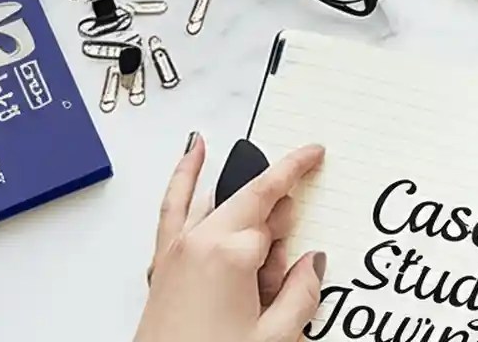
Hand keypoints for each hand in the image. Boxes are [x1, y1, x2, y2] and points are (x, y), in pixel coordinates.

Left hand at [135, 134, 326, 341]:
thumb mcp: (275, 338)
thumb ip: (301, 293)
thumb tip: (311, 263)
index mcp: (232, 254)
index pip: (276, 221)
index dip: (297, 196)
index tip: (314, 154)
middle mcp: (201, 242)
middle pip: (250, 206)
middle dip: (275, 224)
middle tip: (277, 274)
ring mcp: (177, 248)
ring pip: (216, 200)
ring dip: (236, 188)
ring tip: (241, 205)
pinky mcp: (163, 261)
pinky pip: (174, 204)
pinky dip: (183, 175)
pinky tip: (193, 153)